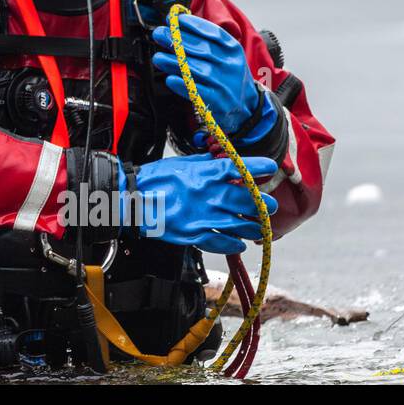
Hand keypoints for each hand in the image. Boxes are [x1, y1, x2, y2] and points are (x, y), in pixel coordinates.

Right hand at [133, 153, 278, 255]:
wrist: (132, 200)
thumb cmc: (154, 179)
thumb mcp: (181, 163)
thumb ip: (205, 164)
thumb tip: (223, 161)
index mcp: (204, 173)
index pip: (239, 168)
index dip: (258, 167)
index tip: (269, 167)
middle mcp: (208, 195)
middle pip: (249, 201)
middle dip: (265, 205)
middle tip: (270, 206)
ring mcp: (203, 217)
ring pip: (242, 225)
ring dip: (255, 226)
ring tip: (259, 227)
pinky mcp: (195, 235)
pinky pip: (225, 243)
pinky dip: (236, 243)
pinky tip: (240, 242)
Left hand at [151, 15, 265, 137]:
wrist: (247, 106)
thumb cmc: (229, 75)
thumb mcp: (227, 55)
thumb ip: (207, 42)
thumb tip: (178, 25)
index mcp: (233, 50)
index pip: (214, 34)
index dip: (194, 25)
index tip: (176, 20)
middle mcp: (230, 65)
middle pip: (201, 49)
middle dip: (177, 40)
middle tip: (159, 33)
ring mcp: (224, 83)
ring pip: (196, 70)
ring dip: (174, 62)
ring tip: (158, 57)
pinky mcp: (217, 101)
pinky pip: (196, 91)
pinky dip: (182, 85)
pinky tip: (170, 79)